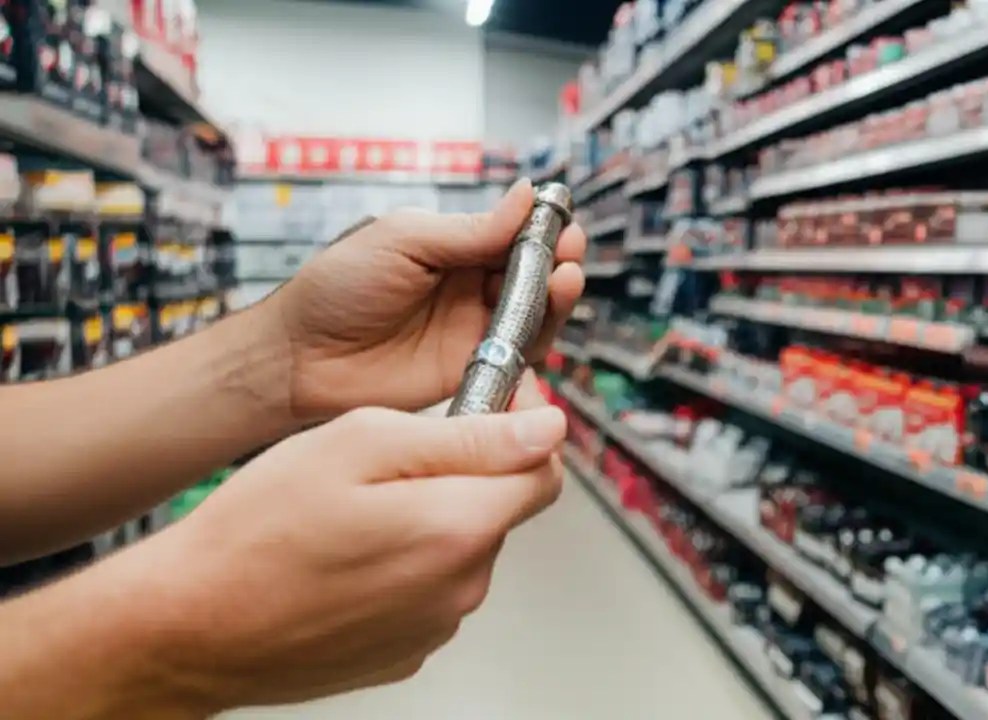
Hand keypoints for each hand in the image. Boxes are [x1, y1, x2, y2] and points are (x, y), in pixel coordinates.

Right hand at [108, 377, 565, 713]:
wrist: (189, 626)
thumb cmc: (255, 534)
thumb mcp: (358, 443)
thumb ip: (468, 435)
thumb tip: (543, 428)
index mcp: (458, 527)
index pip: (545, 470)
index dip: (529, 426)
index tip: (502, 402)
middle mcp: (460, 586)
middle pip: (501, 507)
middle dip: (468, 470)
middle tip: (392, 454)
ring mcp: (434, 626)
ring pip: (462, 546)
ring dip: (431, 516)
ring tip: (353, 510)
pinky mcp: (406, 650)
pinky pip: (429, 587)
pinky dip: (405, 561)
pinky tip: (347, 553)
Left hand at [260, 179, 586, 423]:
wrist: (299, 356)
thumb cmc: (337, 288)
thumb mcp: (405, 241)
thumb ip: (470, 230)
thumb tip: (526, 195)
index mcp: (452, 247)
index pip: (511, 232)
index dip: (541, 226)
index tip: (561, 217)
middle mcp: (470, 287)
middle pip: (531, 272)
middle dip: (557, 259)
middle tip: (569, 251)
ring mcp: (473, 329)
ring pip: (533, 312)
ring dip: (556, 294)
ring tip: (565, 279)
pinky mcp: (473, 369)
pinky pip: (519, 355)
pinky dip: (542, 336)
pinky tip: (548, 314)